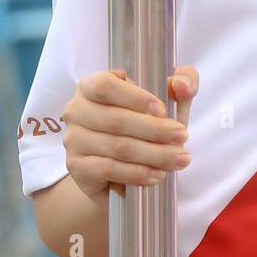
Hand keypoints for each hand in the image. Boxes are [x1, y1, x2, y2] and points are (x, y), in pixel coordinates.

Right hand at [62, 64, 199, 201]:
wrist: (120, 168)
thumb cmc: (145, 124)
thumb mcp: (168, 99)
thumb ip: (183, 81)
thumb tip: (180, 83)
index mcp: (91, 85)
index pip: (105, 86)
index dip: (134, 97)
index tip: (162, 110)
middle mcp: (76, 111)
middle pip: (115, 120)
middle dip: (155, 130)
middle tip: (183, 137)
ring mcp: (74, 141)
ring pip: (117, 147)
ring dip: (153, 154)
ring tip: (179, 159)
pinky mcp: (77, 168)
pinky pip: (109, 170)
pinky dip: (137, 173)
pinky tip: (158, 175)